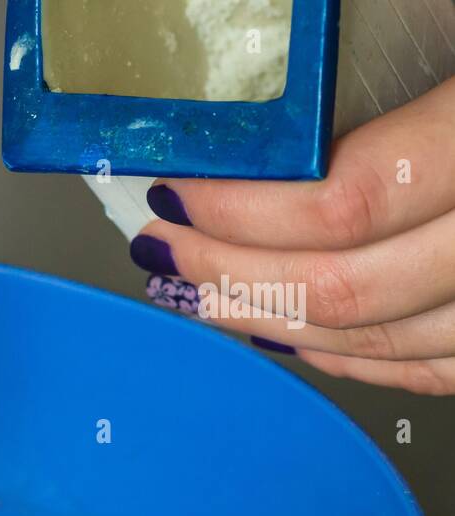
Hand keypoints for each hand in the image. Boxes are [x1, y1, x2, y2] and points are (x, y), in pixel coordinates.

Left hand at [132, 76, 454, 394]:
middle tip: (165, 245)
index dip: (242, 208)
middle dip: (228, 269)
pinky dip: (344, 357)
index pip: (345, 203)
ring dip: (266, 317)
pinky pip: (429, 367)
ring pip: (376, 341)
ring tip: (198, 288)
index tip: (178, 187)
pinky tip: (286, 333)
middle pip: (342, 288)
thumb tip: (268, 117)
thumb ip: (389, 70)